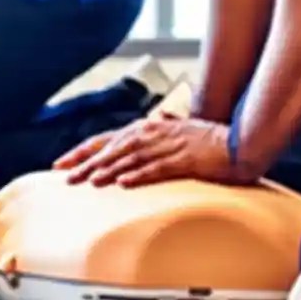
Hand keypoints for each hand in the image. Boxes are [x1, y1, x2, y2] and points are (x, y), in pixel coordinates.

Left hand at [52, 116, 243, 187]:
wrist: (238, 143)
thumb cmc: (210, 138)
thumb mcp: (182, 128)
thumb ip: (167, 123)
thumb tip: (159, 117)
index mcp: (148, 127)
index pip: (107, 138)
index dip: (83, 150)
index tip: (61, 163)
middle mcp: (153, 133)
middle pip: (113, 148)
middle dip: (87, 162)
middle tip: (65, 177)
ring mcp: (168, 146)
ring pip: (130, 158)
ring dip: (108, 170)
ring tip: (89, 181)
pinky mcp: (183, 160)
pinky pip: (156, 168)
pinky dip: (138, 174)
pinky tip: (123, 182)